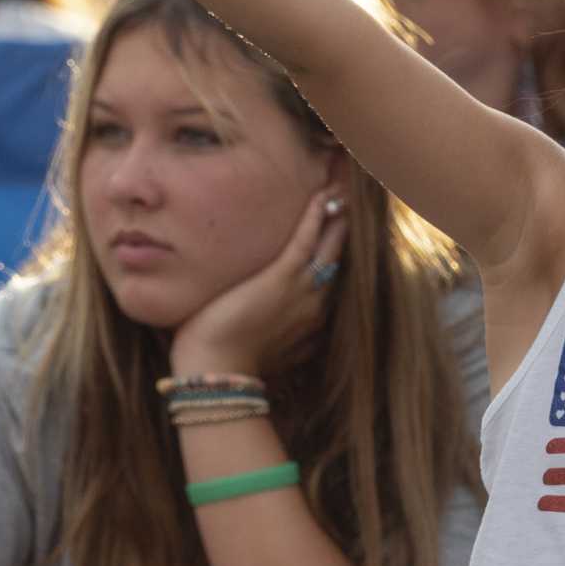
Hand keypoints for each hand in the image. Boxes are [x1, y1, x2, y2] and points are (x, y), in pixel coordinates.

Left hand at [169, 185, 347, 376]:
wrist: (215, 372)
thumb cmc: (228, 363)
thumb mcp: (261, 348)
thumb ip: (276, 336)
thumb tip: (275, 330)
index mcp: (311, 321)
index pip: (331, 281)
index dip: (337, 256)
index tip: (341, 237)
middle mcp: (316, 304)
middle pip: (339, 260)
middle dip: (345, 232)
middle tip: (348, 204)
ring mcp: (303, 291)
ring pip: (330, 247)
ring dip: (337, 217)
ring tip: (341, 193)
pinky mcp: (282, 278)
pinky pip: (307, 240)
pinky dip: (317, 216)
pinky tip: (322, 197)